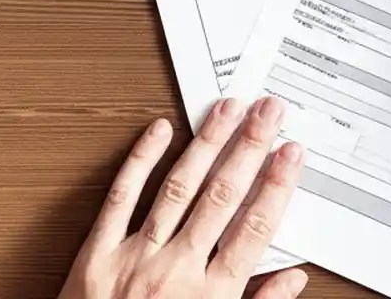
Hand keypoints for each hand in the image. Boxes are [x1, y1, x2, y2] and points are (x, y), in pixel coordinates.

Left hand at [58, 97, 308, 298]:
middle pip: (223, 197)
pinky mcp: (97, 255)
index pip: (255, 228)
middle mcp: (176, 271)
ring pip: (179, 188)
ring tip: (227, 110)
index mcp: (212, 296)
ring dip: (207, 143)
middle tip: (267, 111)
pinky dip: (140, 161)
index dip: (277, 185)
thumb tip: (294, 279)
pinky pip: (121, 199)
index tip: (291, 153)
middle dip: (250, 148)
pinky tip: (159, 131)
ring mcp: (135, 258)